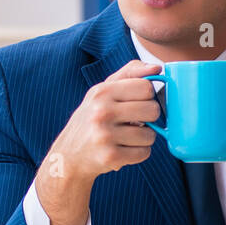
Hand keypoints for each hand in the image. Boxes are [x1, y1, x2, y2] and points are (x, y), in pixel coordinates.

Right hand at [43, 59, 162, 183]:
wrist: (69, 154)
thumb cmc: (91, 119)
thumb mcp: (103, 91)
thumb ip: (130, 73)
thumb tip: (157, 68)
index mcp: (102, 92)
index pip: (146, 87)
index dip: (147, 96)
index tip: (137, 102)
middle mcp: (102, 112)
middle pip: (152, 110)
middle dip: (149, 118)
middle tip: (135, 121)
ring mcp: (105, 135)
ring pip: (150, 134)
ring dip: (144, 137)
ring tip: (127, 137)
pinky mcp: (111, 157)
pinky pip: (144, 153)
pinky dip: (138, 152)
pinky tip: (124, 149)